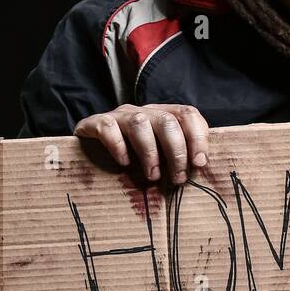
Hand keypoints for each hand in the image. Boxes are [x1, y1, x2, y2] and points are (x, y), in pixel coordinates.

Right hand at [73, 104, 208, 184]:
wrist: (89, 153)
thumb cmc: (134, 160)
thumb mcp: (160, 158)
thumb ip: (180, 158)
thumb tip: (200, 170)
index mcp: (164, 115)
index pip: (188, 114)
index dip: (198, 137)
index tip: (199, 163)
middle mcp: (144, 112)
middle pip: (167, 121)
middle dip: (176, 152)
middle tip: (177, 178)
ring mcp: (119, 116)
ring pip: (140, 123)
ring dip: (150, 153)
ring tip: (152, 176)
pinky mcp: (95, 123)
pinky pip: (108, 128)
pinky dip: (118, 146)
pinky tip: (123, 163)